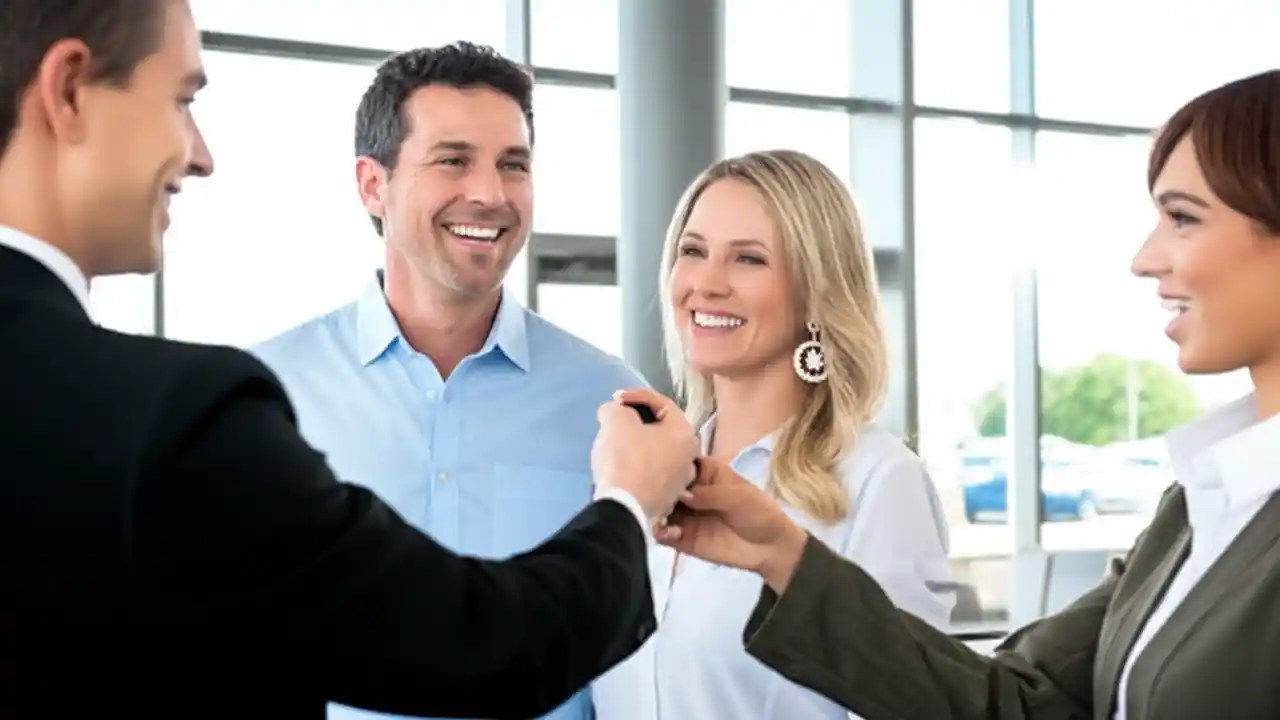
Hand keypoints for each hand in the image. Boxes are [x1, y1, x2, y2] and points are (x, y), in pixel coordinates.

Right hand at [592, 388, 697, 520]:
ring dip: (637, 449)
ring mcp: (679, 485)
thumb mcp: (616, 420)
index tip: (616, 400)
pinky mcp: (665, 504)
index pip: (663, 404)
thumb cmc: (625, 458)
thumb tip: (616, 412)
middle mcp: (689, 460)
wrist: (623, 509)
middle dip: (638, 424)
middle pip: (662, 432)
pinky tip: (619, 472)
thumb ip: (616, 409)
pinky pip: (650, 478)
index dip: (637, 396)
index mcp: (684, 435)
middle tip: (616, 424)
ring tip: (615, 448)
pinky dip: (637, 470)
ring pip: (656, 456)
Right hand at [656, 457, 808, 592]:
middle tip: (651, 492)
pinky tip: (665, 531)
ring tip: (656, 513)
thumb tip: (681, 494)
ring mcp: (683, 515)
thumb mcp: (738, 497)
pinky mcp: (681, 538)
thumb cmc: (759, 512)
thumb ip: (709, 495)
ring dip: (653, 510)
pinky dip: (659, 531)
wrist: (771, 549)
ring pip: (658, 508)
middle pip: (663, 484)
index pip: (679, 461)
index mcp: (704, 473)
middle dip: (655, 486)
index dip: (666, 459)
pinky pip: (663, 533)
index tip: (656, 462)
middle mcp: (689, 491)